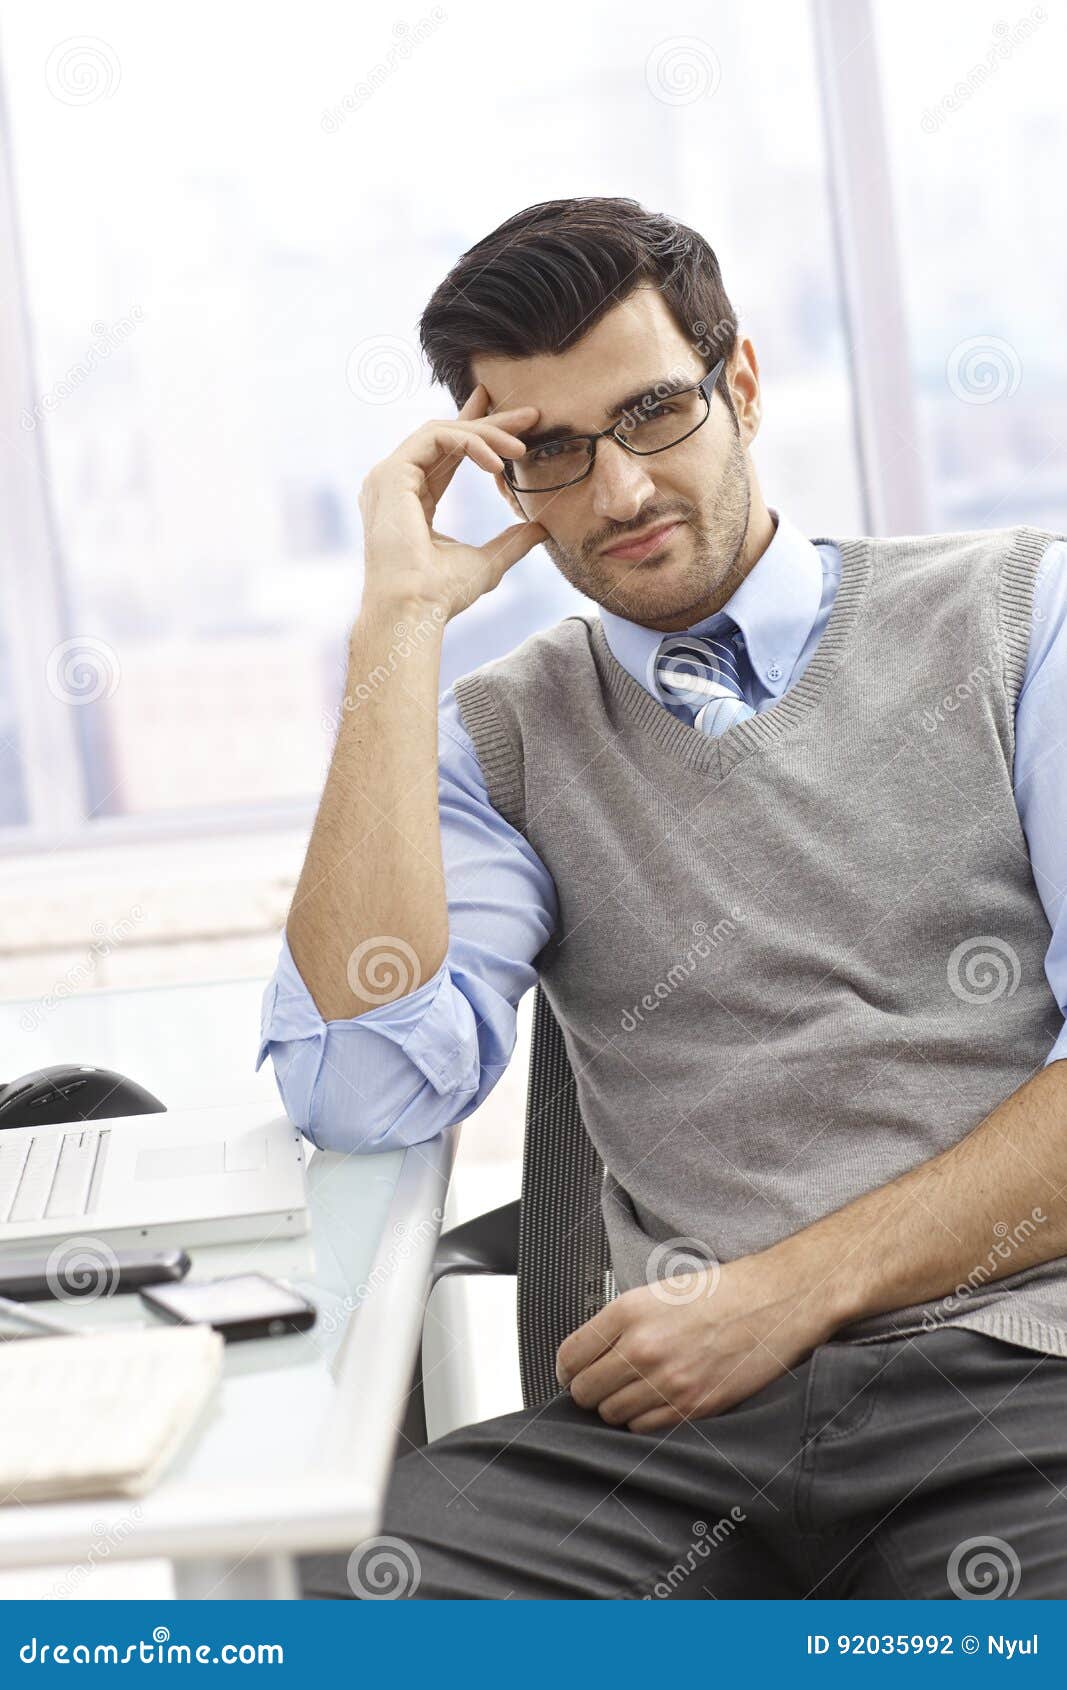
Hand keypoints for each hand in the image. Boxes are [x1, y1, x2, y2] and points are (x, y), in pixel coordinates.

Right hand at [358, 382, 547, 619]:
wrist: (415, 609)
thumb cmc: (441, 595)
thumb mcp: (488, 562)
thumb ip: (512, 541)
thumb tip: (541, 528)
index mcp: (411, 498)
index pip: (447, 453)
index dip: (478, 431)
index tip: (513, 422)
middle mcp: (396, 483)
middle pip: (446, 436)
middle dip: (490, 422)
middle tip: (531, 415)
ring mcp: (388, 476)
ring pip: (441, 432)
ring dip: (485, 434)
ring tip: (520, 448)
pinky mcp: (391, 473)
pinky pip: (434, 438)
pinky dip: (469, 443)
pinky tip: (497, 461)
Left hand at [555, 1250, 836, 1433]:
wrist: (771, 1303)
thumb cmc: (719, 1294)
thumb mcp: (656, 1292)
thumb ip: (618, 1324)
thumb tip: (586, 1356)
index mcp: (628, 1312)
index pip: (570, 1356)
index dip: (567, 1369)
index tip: (573, 1372)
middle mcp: (643, 1347)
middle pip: (585, 1392)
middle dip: (589, 1391)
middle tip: (603, 1384)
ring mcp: (667, 1381)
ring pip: (612, 1415)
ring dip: (617, 1407)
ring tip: (636, 1390)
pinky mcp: (692, 1407)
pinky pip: (644, 1430)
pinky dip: (644, 1421)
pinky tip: (658, 1401)